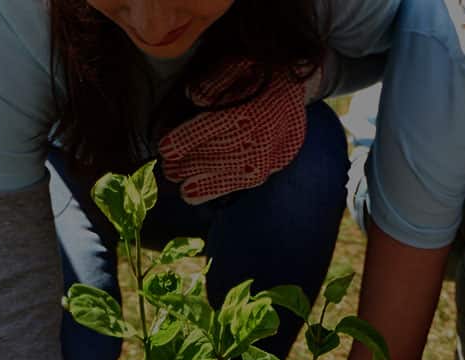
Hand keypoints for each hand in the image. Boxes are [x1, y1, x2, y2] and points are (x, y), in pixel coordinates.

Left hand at [158, 59, 313, 204]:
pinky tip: (195, 192)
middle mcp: (269, 130)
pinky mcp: (280, 160)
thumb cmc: (261, 71)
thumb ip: (217, 78)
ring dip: (203, 181)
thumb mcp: (239, 62)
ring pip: (236, 172)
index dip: (189, 137)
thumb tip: (194, 98)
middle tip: (168, 168)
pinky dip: (219, 187)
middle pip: (225, 151)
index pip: (219, 124)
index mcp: (259, 103)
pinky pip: (247, 180)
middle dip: (192, 162)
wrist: (300, 81)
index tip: (164, 147)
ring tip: (179, 184)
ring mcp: (277, 149)